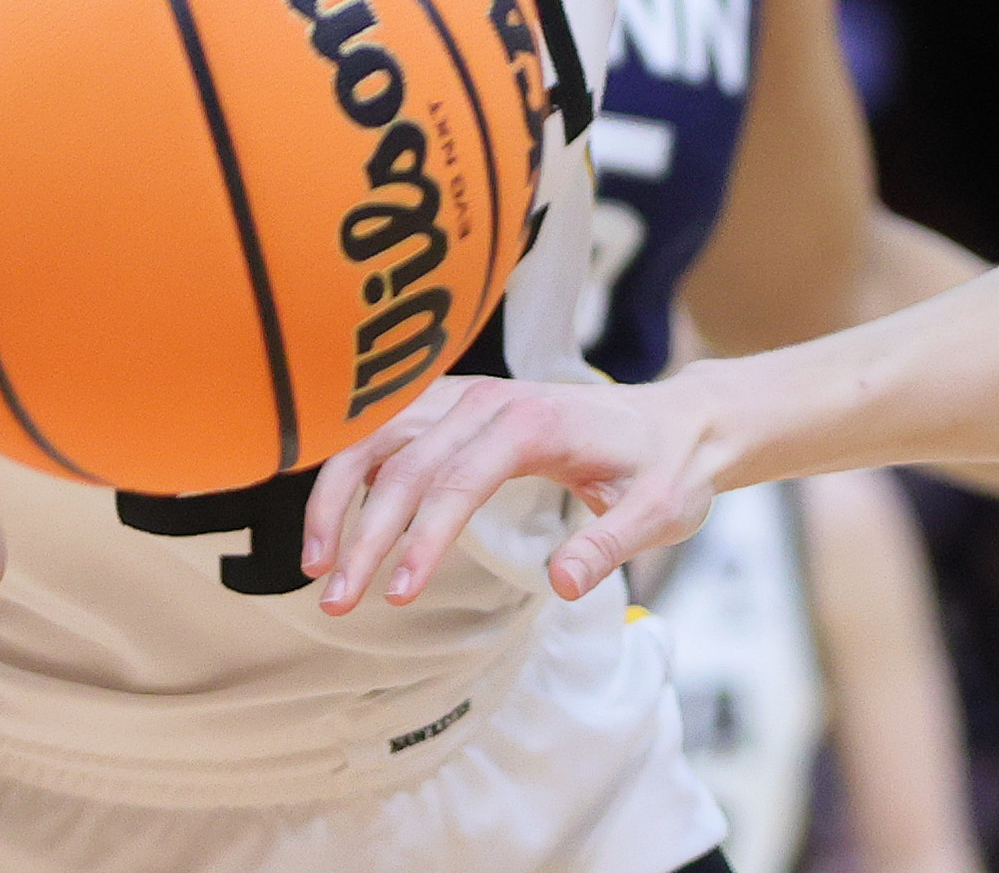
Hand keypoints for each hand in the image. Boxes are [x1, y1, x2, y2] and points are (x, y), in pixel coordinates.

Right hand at [305, 369, 726, 612]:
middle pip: (405, 463)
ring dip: (338, 497)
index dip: (421, 536)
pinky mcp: (456, 408)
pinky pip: (387, 430)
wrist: (680, 422)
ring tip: (318, 567)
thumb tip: (563, 584)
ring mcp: (467, 397)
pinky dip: (350, 469)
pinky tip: (331, 520)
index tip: (396, 594)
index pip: (458, 479)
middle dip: (364, 533)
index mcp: (535, 422)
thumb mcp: (658, 513)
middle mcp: (490, 399)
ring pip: (379, 438)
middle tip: (336, 601)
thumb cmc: (667, 468)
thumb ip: (610, 546)